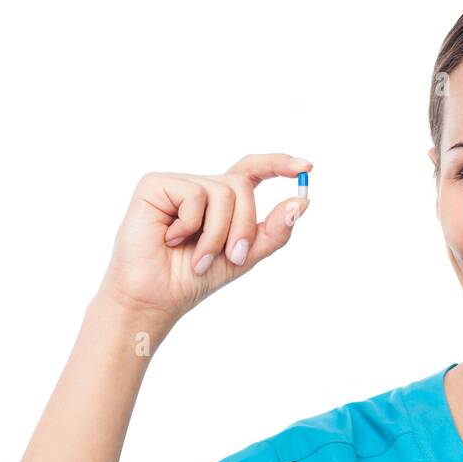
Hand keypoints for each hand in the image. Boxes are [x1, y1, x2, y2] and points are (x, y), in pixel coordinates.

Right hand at [95, 153, 311, 327]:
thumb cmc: (193, 279)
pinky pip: (195, 195)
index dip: (278, 164)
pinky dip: (191, 225)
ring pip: (223, 192)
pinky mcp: (156, 185)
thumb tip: (302, 203)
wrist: (157, 297)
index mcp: (221, 201)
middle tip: (229, 257)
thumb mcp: (245, 256)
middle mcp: (200, 187)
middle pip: (242, 186)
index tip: (307, 167)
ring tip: (196, 255)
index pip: (252, 171)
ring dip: (217, 234)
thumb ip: (274, 231)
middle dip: (243, 227)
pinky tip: (170, 238)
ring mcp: (178, 184)